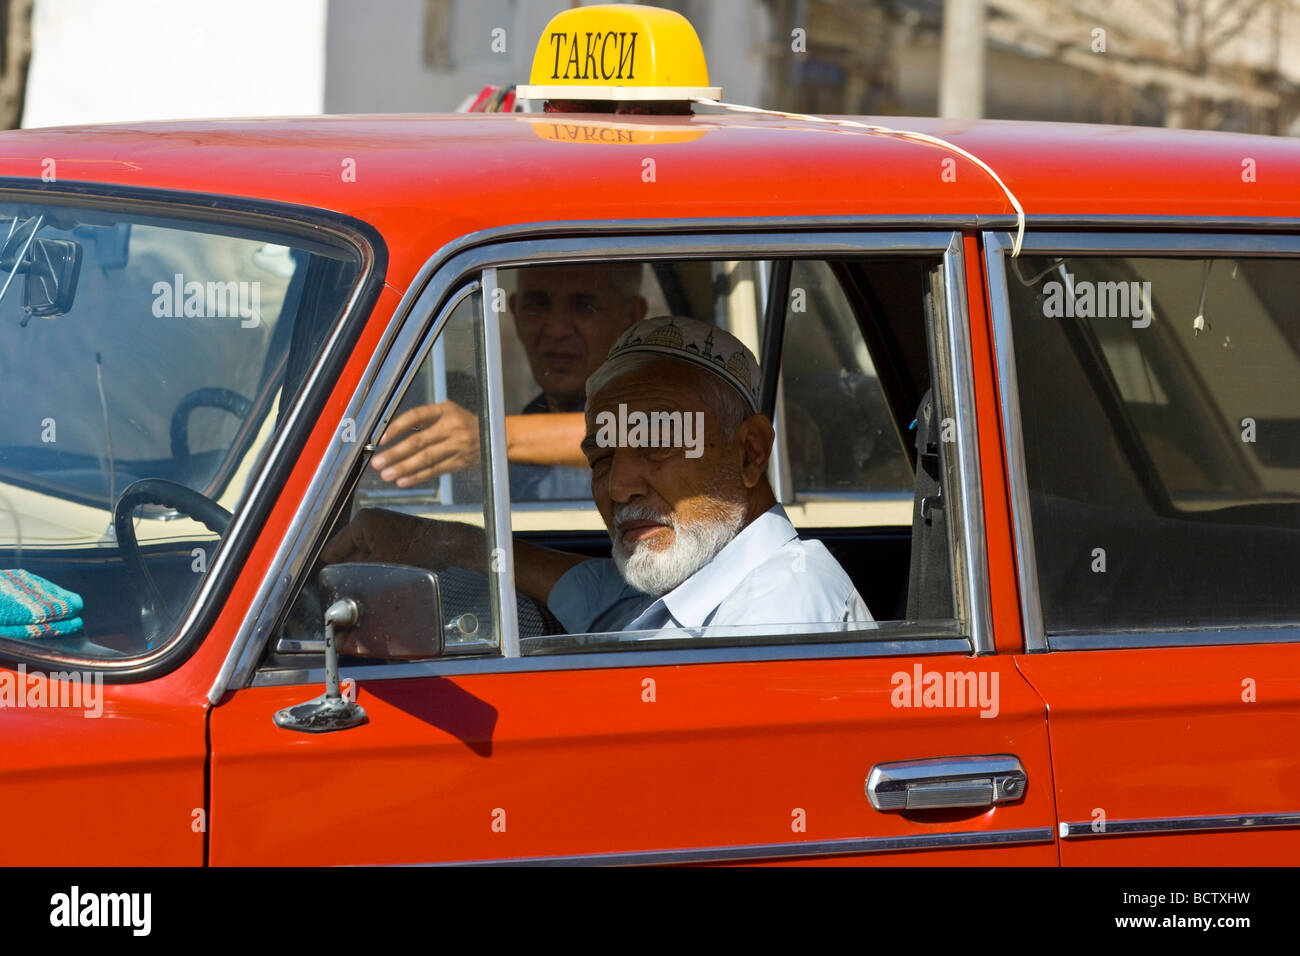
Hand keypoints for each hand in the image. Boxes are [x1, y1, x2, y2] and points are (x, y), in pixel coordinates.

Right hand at [319, 508, 482, 569]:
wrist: (445, 544)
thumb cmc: (416, 551)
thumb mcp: (380, 564)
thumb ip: (355, 570)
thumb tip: (339, 577)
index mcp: (361, 522)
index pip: (333, 549)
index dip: (333, 569)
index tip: (334, 585)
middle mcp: (367, 520)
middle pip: (347, 553)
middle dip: (351, 569)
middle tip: (356, 586)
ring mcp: (379, 526)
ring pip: (362, 555)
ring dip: (365, 568)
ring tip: (375, 579)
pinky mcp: (390, 534)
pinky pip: (375, 553)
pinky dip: (377, 564)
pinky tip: (385, 573)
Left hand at [370, 401, 479, 485]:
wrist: (497, 437)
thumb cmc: (464, 424)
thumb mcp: (448, 413)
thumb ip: (425, 420)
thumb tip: (392, 435)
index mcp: (445, 410)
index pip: (417, 416)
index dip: (398, 427)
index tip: (382, 438)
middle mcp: (452, 427)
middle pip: (419, 441)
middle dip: (396, 453)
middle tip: (378, 462)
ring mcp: (457, 446)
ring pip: (426, 459)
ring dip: (404, 468)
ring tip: (387, 474)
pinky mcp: (460, 462)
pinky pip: (435, 470)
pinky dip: (418, 476)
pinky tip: (403, 481)